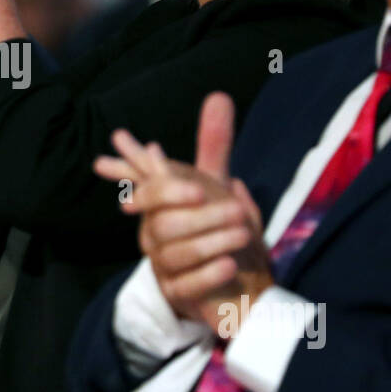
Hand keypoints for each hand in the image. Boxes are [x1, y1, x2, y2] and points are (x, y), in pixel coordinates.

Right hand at [93, 93, 273, 330]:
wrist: (239, 287)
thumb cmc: (221, 228)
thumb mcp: (218, 185)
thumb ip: (214, 144)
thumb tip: (218, 95)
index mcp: (161, 207)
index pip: (147, 190)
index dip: (162, 184)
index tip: (181, 178)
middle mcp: (156, 235)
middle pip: (162, 222)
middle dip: (199, 213)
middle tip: (233, 207)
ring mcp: (164, 267)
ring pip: (175, 253)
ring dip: (212, 241)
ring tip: (242, 233)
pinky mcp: (178, 296)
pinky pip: (186, 286)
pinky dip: (209, 274)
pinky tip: (231, 264)